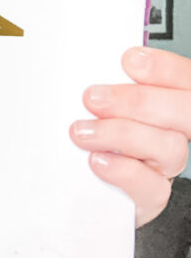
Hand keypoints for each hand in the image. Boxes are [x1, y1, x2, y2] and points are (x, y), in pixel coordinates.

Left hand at [70, 47, 190, 226]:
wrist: (76, 186)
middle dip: (138, 100)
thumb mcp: (94, 105)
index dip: (167, 69)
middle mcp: (174, 133)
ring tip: (81, 132)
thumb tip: (84, 62)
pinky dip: (124, 171)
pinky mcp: (150, 197)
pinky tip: (96, 161)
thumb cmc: (85, 135)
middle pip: (184, 113)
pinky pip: (151, 187)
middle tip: (92, 98)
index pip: (186, 82)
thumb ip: (105, 87)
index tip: (129, 59)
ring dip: (122, 134)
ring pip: (169, 147)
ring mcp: (164, 167)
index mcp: (166, 105)